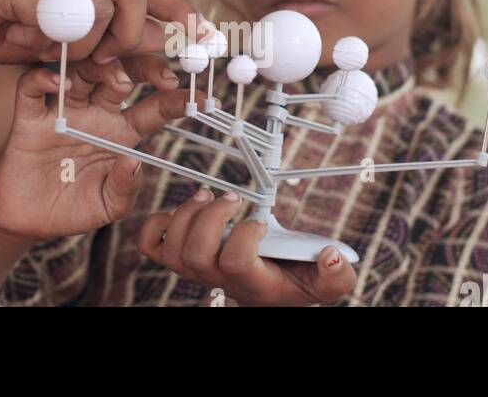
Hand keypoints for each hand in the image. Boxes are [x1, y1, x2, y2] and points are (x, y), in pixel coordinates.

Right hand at [0, 0, 199, 70]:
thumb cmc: (6, 36)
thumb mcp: (69, 48)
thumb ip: (112, 47)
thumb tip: (162, 54)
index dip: (180, 9)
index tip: (207, 37)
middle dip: (134, 35)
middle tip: (111, 63)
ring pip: (101, 3)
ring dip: (91, 44)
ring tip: (63, 55)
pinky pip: (64, 16)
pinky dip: (61, 42)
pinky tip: (39, 45)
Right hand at [0, 55, 199, 242]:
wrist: (30, 221)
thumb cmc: (75, 210)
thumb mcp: (108, 206)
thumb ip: (125, 188)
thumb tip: (134, 161)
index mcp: (122, 133)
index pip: (153, 108)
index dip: (176, 101)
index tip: (200, 99)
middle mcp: (96, 114)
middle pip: (122, 76)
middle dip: (143, 69)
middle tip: (160, 78)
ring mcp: (63, 113)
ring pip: (83, 72)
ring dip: (101, 69)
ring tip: (116, 81)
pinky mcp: (29, 119)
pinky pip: (33, 88)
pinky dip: (45, 79)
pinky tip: (60, 84)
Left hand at [138, 189, 357, 305]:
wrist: (268, 292)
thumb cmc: (296, 280)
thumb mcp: (326, 283)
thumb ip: (337, 275)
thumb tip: (330, 255)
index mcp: (252, 282)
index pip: (236, 262)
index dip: (246, 236)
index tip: (263, 220)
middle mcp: (218, 278)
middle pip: (197, 253)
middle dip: (212, 218)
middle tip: (234, 198)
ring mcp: (195, 269)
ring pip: (173, 247)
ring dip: (188, 213)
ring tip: (211, 196)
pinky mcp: (180, 257)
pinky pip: (151, 245)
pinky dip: (158, 223)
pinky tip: (182, 209)